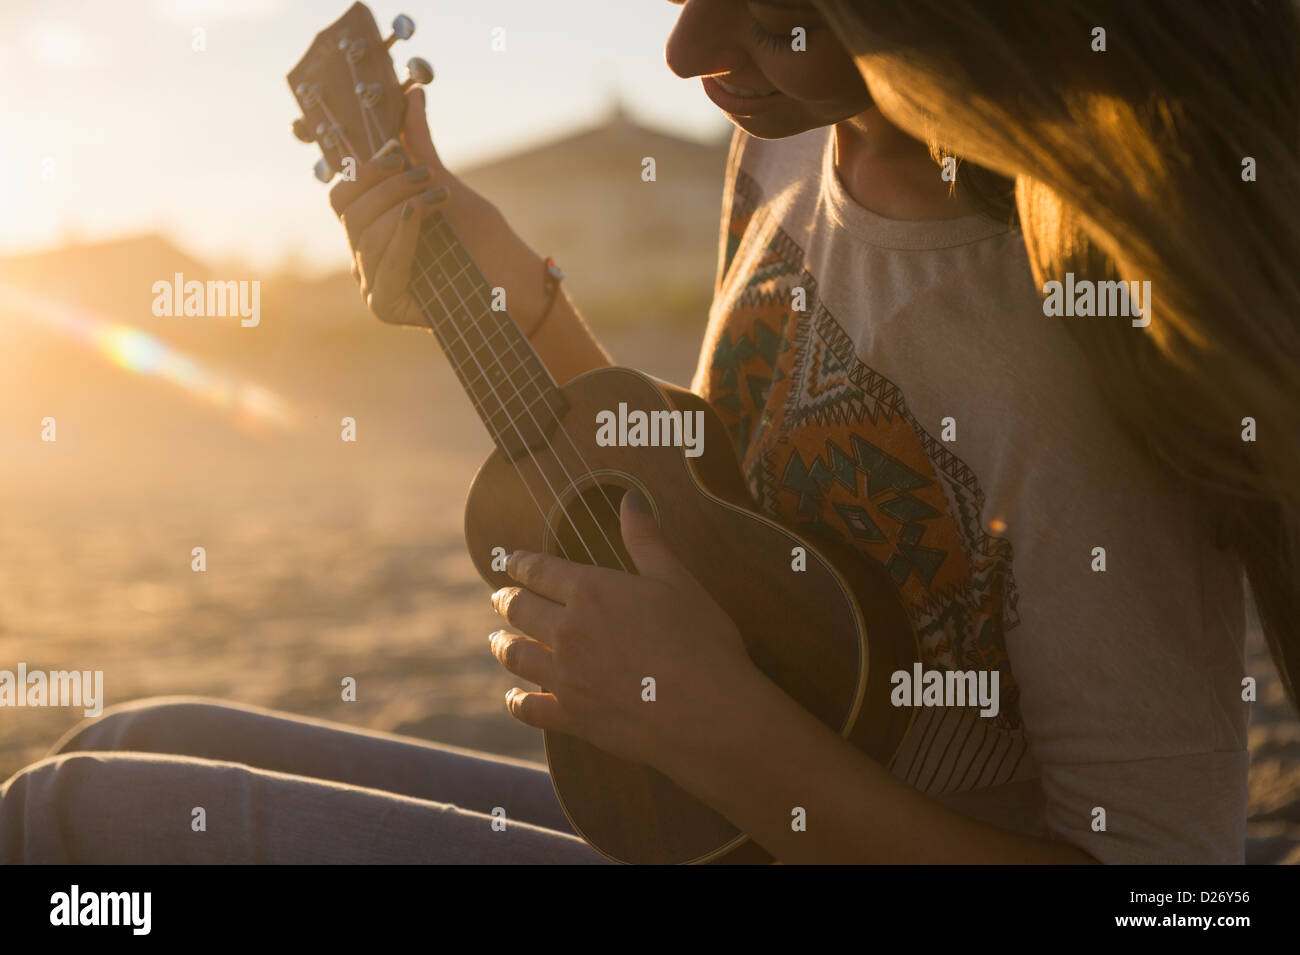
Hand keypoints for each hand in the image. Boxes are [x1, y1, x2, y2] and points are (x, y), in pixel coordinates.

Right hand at [328, 87, 547, 330]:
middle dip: (386, 186)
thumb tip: (411, 93)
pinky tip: (416, 215)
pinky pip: (382, 267)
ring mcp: (374, 284)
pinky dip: (400, 237)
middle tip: (426, 178)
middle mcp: (367, 258)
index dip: (364, 171)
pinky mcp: (387, 307)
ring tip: (439, 197)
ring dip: (400, 206)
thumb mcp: (444, 185)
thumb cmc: (483, 239)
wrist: (514, 281)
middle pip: (348, 212)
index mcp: (373, 230)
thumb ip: (419, 147)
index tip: (396, 154)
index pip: (344, 196)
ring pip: (363, 235)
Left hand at [488, 490, 757, 772]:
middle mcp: (567, 631)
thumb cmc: (700, 640)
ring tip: (497, 641)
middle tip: (499, 600)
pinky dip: (516, 700)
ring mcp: (565, 676)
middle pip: (520, 611)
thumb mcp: (676, 580)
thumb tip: (630, 498)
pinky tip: (513, 696)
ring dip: (502, 646)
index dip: (521, 564)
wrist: (707, 711)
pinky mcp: (572, 716)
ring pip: (515, 656)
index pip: (540, 571)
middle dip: (506, 602)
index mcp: (591, 591)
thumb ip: (646, 540)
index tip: (511, 562)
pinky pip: (529, 708)